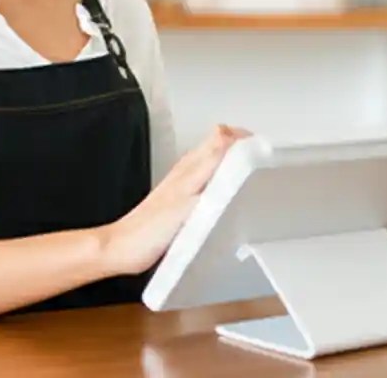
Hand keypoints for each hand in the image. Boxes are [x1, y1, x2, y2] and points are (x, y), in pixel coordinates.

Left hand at [98, 124, 251, 276]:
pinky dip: (221, 177)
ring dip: (232, 157)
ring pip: (211, 159)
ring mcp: (181, 185)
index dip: (244, 138)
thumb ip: (207, 176)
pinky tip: (227, 192)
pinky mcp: (179, 200)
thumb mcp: (184, 202)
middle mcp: (185, 172)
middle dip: (241, 143)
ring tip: (252, 166)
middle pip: (217, 143)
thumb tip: (229, 148)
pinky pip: (205, 179)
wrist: (122, 249)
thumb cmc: (147, 232)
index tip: (264, 149)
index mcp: (189, 169)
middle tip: (263, 153)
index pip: (221, 137)